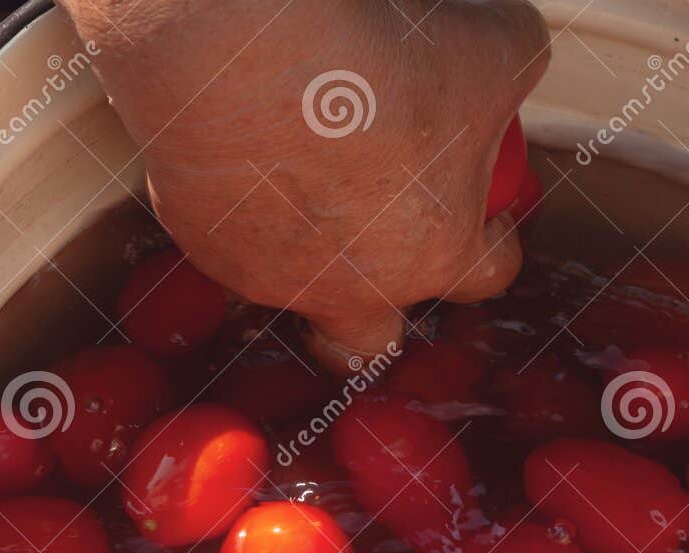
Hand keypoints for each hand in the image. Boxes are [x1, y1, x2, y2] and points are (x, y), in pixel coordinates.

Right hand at [55, 0, 550, 369]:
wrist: (246, 59)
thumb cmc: (369, 64)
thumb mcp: (495, 50)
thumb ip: (509, 79)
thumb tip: (505, 67)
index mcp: (432, 255)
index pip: (489, 276)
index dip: (495, 238)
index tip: (484, 208)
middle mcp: (346, 288)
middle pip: (369, 342)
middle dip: (380, 310)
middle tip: (383, 250)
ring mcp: (266, 276)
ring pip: (291, 285)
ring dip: (305, 247)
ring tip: (305, 174)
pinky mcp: (204, 245)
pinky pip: (231, 239)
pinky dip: (246, 206)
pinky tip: (252, 151)